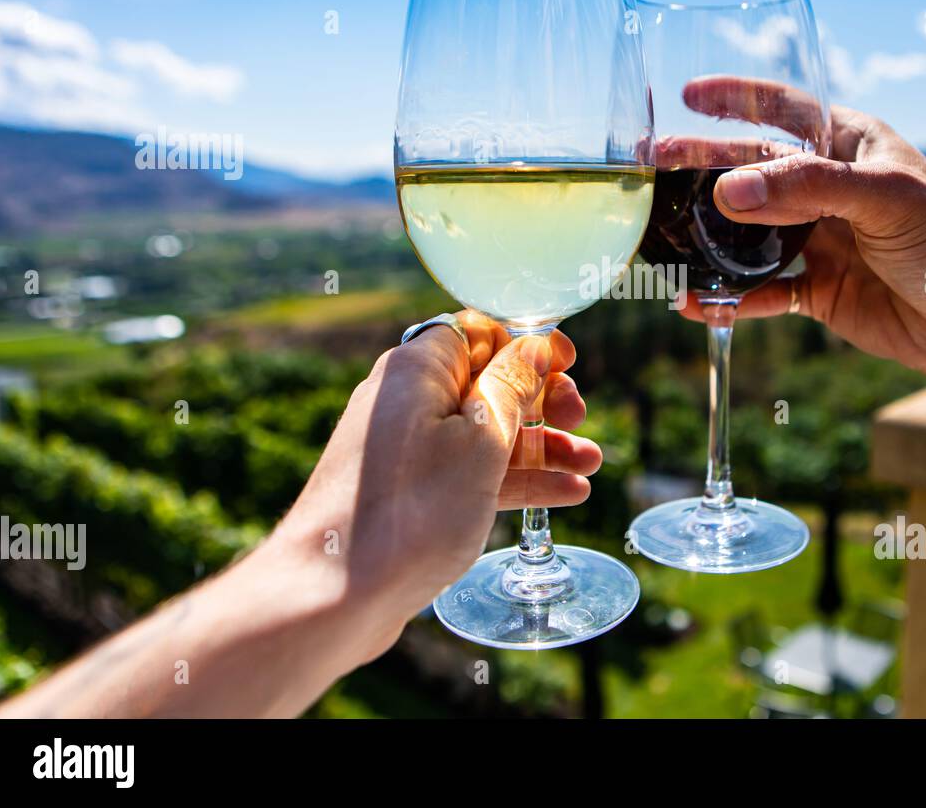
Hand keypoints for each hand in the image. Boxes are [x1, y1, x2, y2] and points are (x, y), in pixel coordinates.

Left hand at [272, 311, 599, 662]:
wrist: (335, 596)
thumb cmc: (410, 512)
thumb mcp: (481, 441)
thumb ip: (512, 387)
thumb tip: (532, 346)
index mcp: (417, 370)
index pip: (479, 330)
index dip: (527, 341)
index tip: (567, 361)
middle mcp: (407, 401)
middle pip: (487, 381)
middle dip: (542, 399)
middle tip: (578, 417)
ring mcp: (407, 450)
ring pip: (486, 432)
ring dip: (542, 444)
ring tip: (590, 464)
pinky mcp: (410, 493)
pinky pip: (470, 472)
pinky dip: (515, 478)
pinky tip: (564, 494)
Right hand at [676, 75, 925, 385]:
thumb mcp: (884, 199)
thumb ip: (805, 189)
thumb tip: (727, 190)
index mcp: (853, 144)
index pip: (784, 108)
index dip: (736, 98)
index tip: (688, 95)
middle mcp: (830, 187)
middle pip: (752, 171)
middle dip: (702, 167)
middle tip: (651, 165)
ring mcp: (821, 239)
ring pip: (749, 233)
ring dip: (707, 237)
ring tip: (659, 236)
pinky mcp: (819, 290)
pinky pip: (762, 291)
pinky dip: (729, 298)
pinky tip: (695, 304)